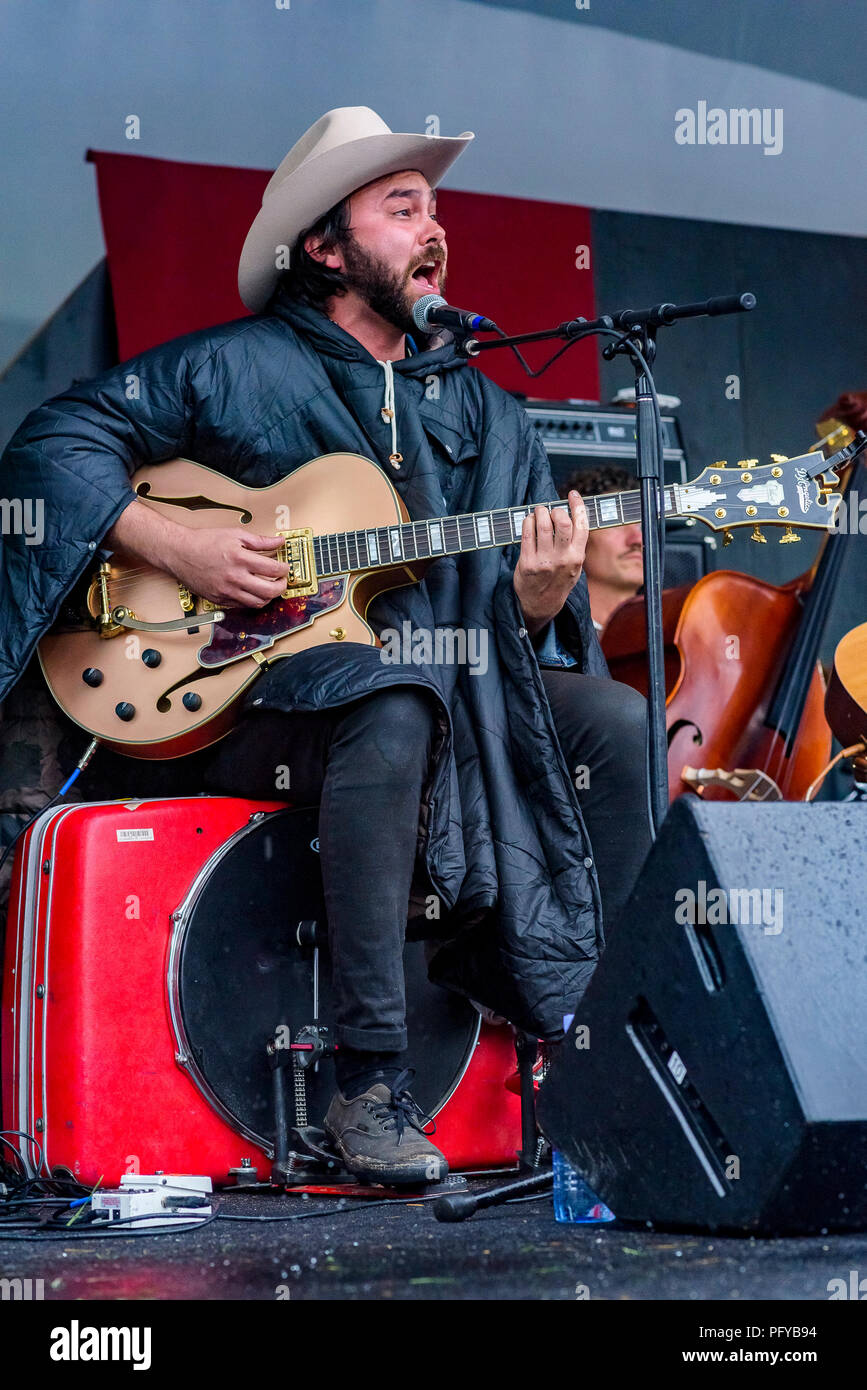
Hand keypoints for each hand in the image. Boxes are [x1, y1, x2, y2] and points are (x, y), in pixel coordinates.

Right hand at [167, 526, 290, 608]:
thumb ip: (260, 540)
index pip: (273, 570)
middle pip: (269, 591)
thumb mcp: (235, 534)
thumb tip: (278, 541)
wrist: (179, 552)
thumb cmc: (204, 541)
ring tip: (269, 587)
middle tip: (282, 581)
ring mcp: (227, 591)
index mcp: (240, 559)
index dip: (284, 569)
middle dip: (281, 587)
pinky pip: (242, 606)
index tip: (284, 567)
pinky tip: (253, 591)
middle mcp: (235, 577)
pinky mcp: (219, 599)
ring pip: (257, 603)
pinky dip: (252, 600)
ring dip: (268, 597)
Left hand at [513, 490, 587, 636]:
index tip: (573, 494)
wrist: (541, 604)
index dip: (578, 505)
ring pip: (542, 524)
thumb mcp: (574, 566)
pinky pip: (527, 533)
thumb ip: (575, 544)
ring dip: (539, 512)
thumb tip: (571, 515)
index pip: (582, 525)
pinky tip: (529, 521)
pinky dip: (528, 521)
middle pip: (562, 521)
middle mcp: (562, 558)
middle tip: (551, 510)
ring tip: (538, 513)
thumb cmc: (558, 581)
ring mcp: (544, 561)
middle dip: (556, 509)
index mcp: (577, 557)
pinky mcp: (527, 562)